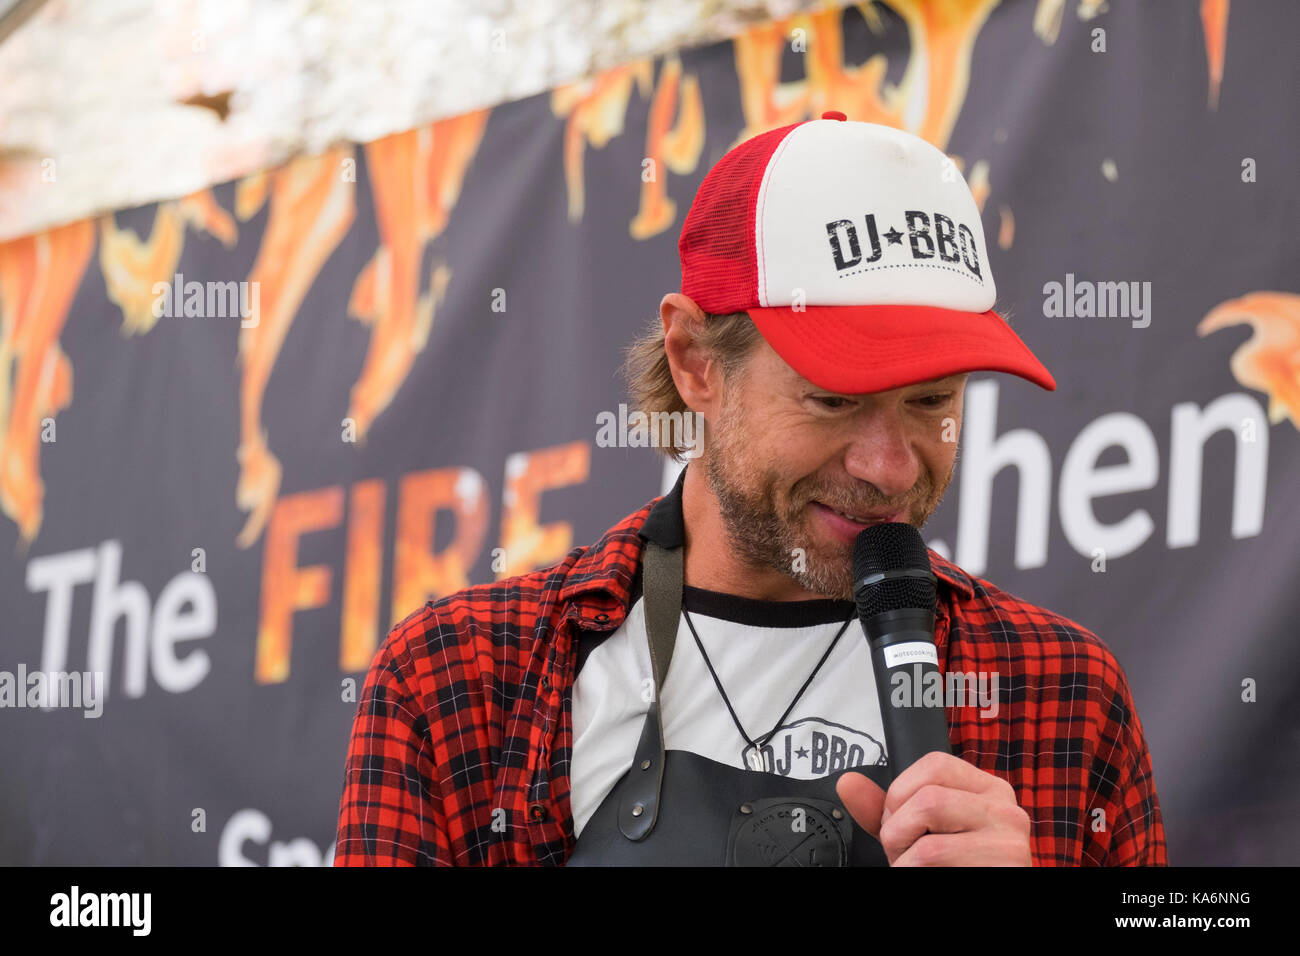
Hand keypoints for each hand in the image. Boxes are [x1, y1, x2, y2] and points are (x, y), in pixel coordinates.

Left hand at [834, 751, 1032, 865]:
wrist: (983, 897)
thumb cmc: (952, 865)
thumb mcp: (917, 832)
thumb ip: (884, 809)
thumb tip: (848, 782)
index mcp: (988, 791)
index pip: (935, 764)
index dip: (900, 792)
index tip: (898, 820)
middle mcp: (1005, 812)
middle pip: (928, 800)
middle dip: (897, 833)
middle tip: (904, 854)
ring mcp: (1009, 845)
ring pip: (929, 845)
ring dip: (906, 863)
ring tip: (915, 868)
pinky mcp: (1005, 870)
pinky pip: (936, 867)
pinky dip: (915, 876)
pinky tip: (933, 877)